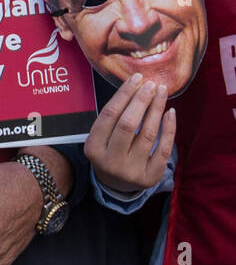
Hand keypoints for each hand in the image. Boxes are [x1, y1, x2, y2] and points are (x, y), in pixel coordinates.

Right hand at [84, 73, 174, 193]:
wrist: (116, 185)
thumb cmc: (109, 152)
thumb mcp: (100, 138)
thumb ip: (113, 118)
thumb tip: (136, 87)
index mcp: (94, 148)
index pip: (109, 115)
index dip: (124, 94)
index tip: (136, 79)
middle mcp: (111, 161)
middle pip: (128, 124)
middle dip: (141, 100)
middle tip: (151, 84)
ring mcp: (132, 171)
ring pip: (147, 134)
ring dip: (156, 109)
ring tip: (161, 92)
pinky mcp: (151, 177)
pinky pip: (164, 149)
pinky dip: (168, 129)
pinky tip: (170, 112)